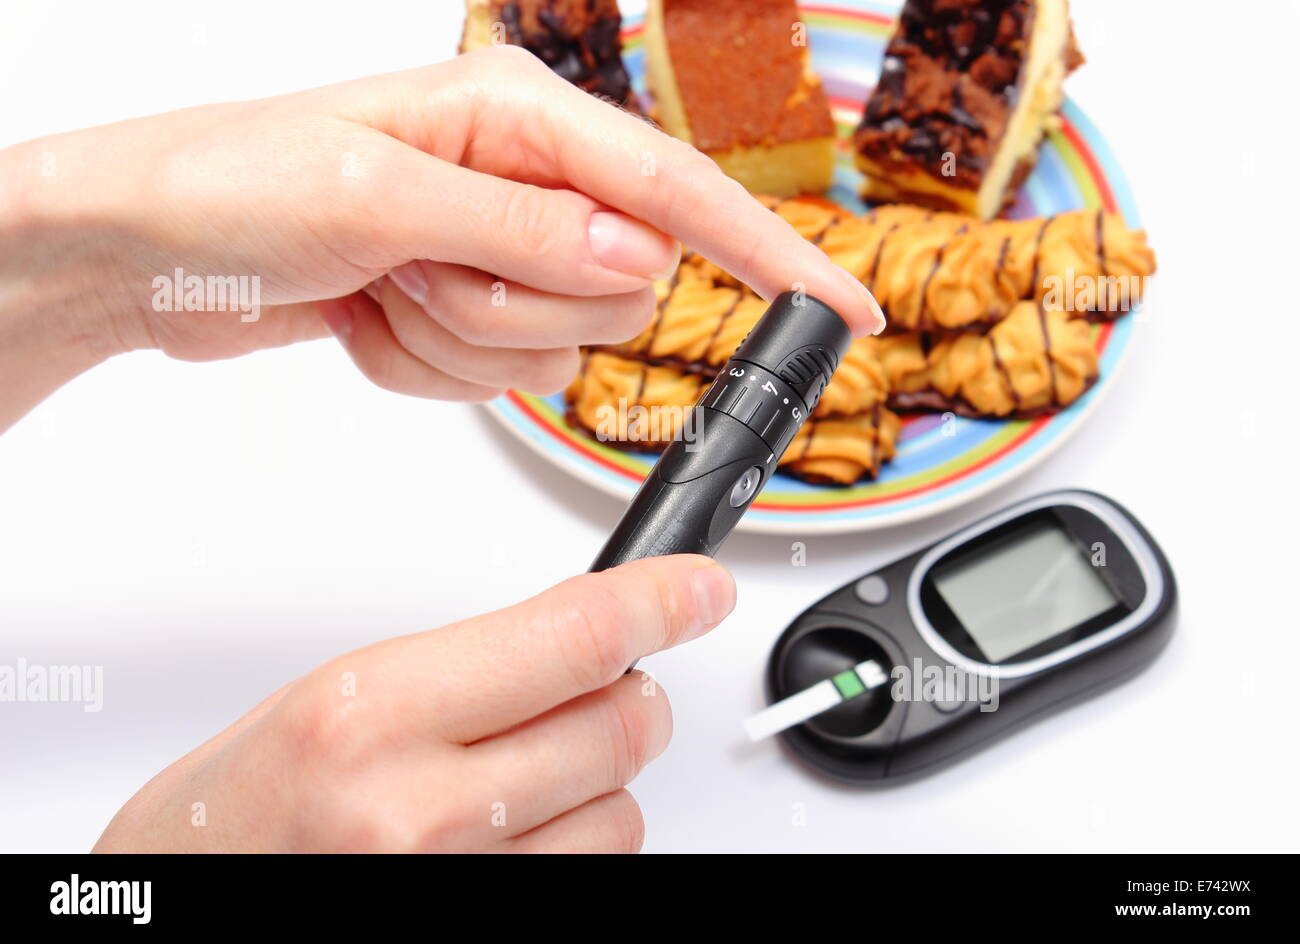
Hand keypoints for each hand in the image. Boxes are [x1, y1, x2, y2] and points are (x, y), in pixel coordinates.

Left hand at [0, 45, 884, 429]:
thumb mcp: (378, 199)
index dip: (768, 251)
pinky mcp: (462, 306)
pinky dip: (429, 369)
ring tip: (380, 287)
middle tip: (420, 270)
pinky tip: (371, 317)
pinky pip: (494, 378)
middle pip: (614, 291)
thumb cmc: (232, 182)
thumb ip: (525, 233)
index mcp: (518, 117)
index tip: (839, 306)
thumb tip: (638, 259)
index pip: (678, 192)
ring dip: (459, 341)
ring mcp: (493, 249)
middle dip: (515, 309)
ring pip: (554, 347)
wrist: (149, 250)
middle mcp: (521, 180)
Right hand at [92, 555, 735, 852]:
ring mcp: (456, 883)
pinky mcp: (486, 926)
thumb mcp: (322, 703)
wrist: (183, 909)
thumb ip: (455, 667)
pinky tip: (512, 836)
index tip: (698, 588)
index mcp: (369, 711)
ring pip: (620, 812)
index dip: (659, 601)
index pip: (572, 635)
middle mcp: (419, 807)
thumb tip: (574, 637)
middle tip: (595, 685)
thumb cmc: (230, 822)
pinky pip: (589, 876)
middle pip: (619, 723)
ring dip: (596, 784)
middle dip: (626, 693)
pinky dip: (571, 846)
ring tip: (515, 782)